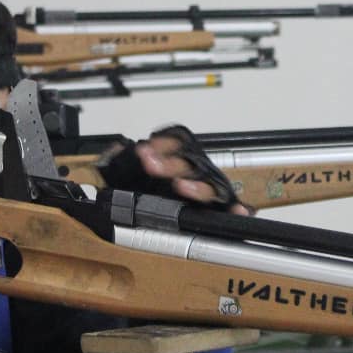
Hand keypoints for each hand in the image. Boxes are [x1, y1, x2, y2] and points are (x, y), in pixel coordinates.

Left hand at [136, 135, 252, 215]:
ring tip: (180, 187)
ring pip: (207, 185)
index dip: (163, 142)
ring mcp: (212, 189)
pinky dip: (236, 210)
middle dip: (168, 163)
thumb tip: (115, 151)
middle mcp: (198, 171)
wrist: (195, 210)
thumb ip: (127, 162)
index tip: (146, 148)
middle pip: (188, 162)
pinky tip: (237, 211)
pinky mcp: (223, 208)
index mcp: (182, 158)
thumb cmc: (164, 190)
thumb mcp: (141, 174)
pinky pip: (233, 208)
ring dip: (194, 186)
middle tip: (149, 163)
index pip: (177, 141)